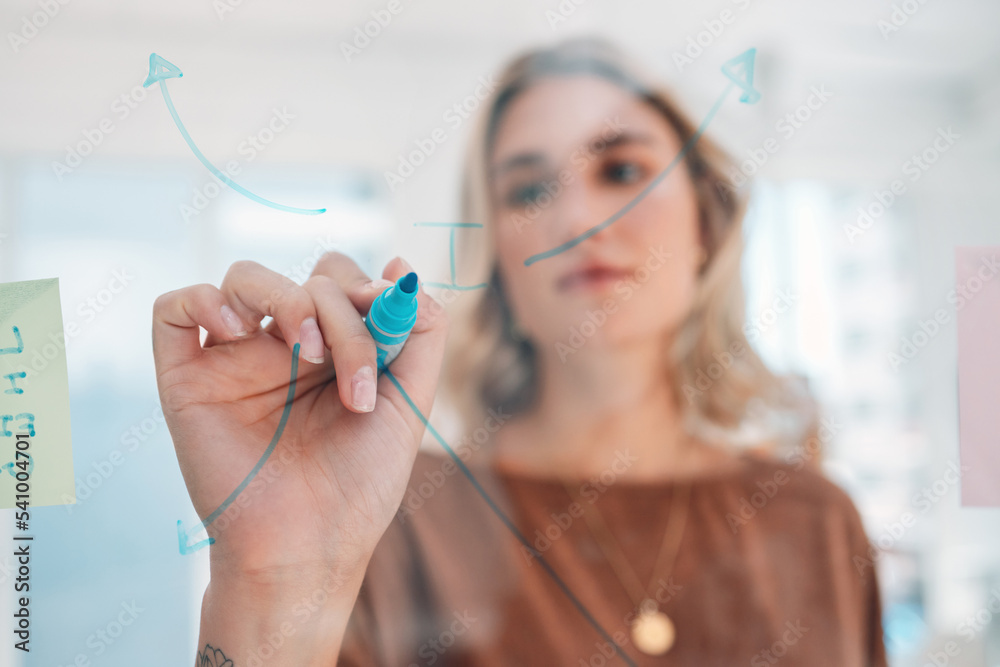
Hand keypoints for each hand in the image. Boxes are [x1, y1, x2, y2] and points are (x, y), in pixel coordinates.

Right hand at [152, 253, 447, 584]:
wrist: (308, 547)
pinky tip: (241, 334)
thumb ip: (421, 333)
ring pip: (246, 276)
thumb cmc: (359, 485)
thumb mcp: (411, 404)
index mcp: (333, 349)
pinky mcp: (187, 377)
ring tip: (307, 356)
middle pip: (308, 280)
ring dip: (290, 302)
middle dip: (341, 314)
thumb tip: (404, 266)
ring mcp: (234, 359)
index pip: (343, 279)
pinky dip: (204, 300)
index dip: (365, 286)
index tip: (386, 318)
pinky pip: (174, 307)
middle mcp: (282, 347)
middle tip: (354, 379)